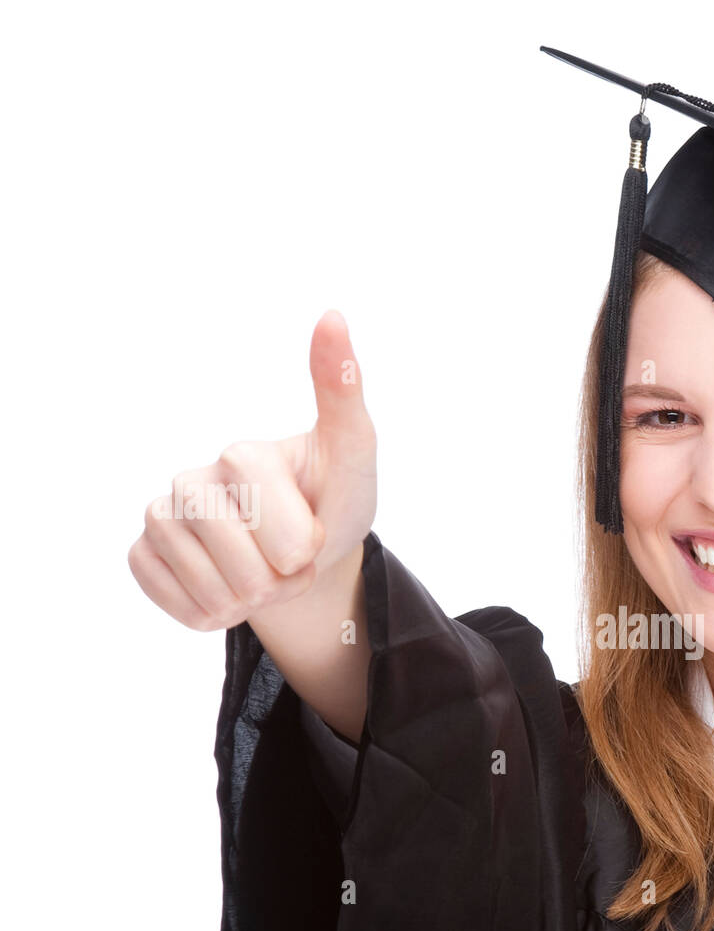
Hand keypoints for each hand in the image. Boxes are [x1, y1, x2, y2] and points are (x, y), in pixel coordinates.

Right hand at [128, 310, 376, 629]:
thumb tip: (332, 315)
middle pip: (246, 571)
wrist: (301, 554)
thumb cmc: (330, 501)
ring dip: (253, 602)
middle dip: (284, 581)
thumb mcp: (353, 459)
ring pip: (214, 594)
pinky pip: (180, 607)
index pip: (283, 537)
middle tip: (291, 558)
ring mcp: (161, 516)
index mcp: (242, 454)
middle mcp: (192, 480)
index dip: (306, 550)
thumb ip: (343, 395)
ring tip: (264, 572)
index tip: (313, 530)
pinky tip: (227, 589)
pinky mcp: (143, 554)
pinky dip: (214, 615)